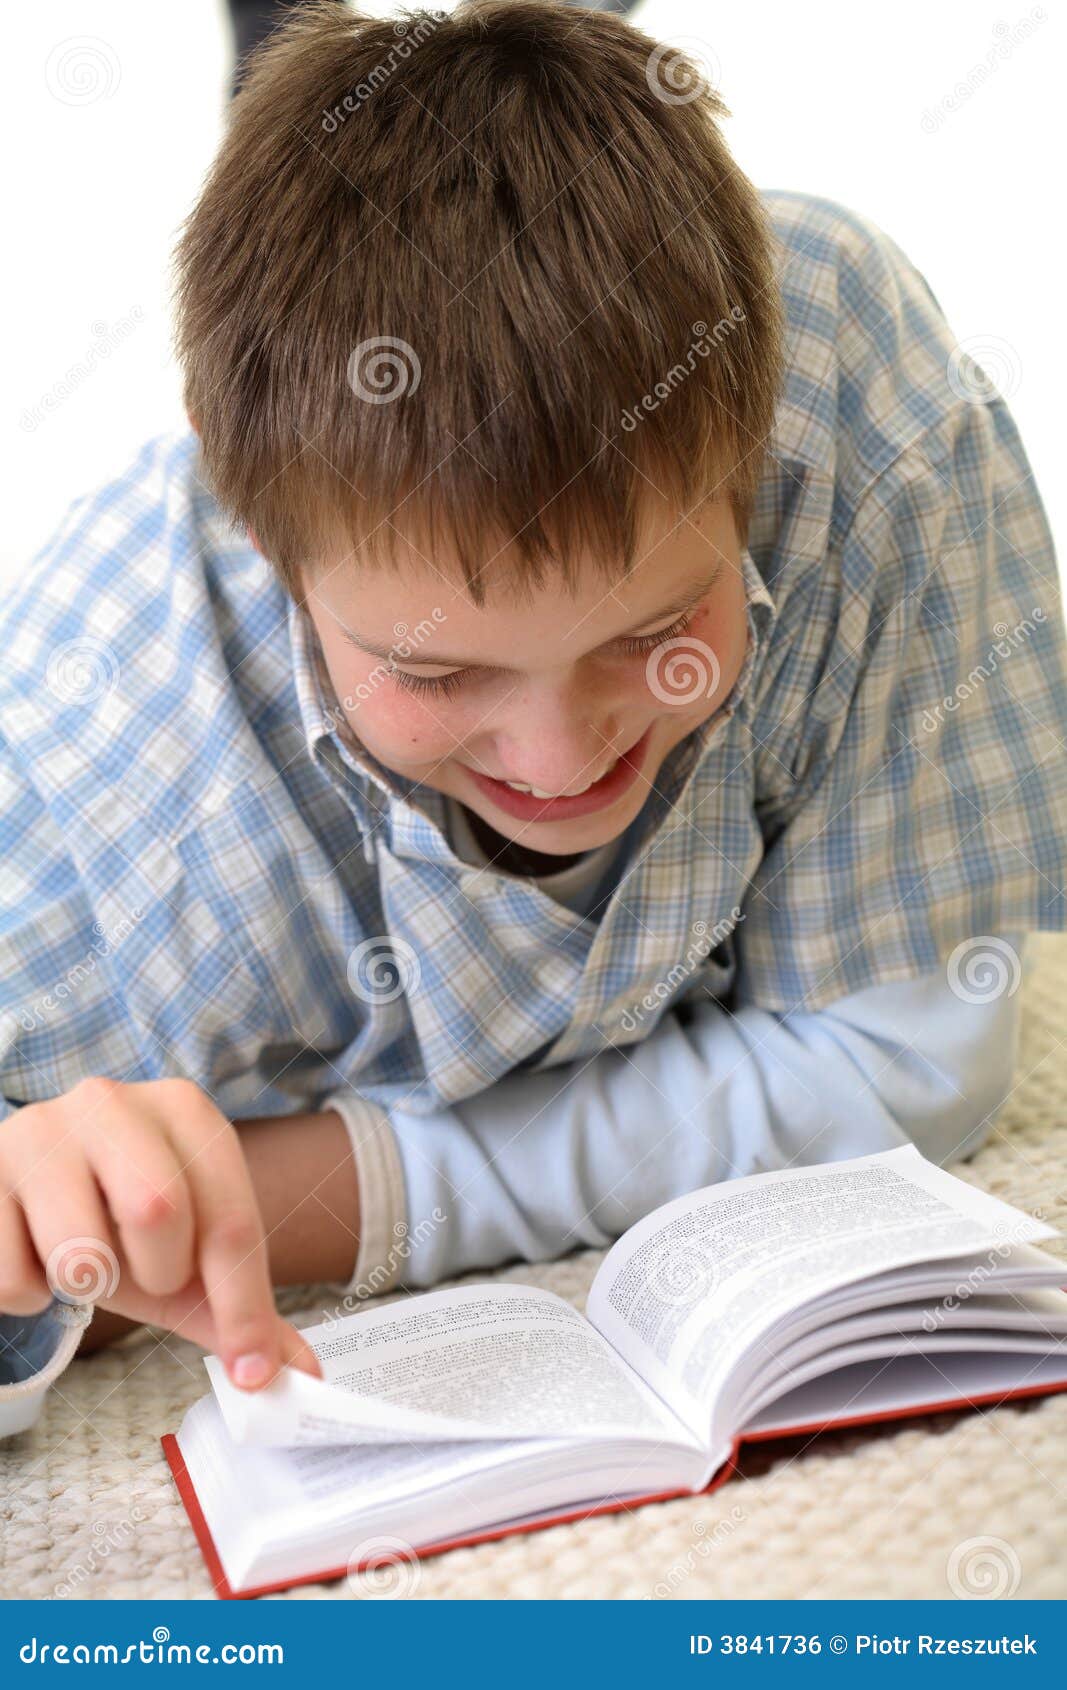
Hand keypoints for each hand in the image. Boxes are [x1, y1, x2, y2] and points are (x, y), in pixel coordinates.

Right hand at [0, 1076, 321, 1389]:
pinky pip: (15, 1276)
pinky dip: (28, 1295)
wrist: (24, 1189)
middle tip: (143, 1273)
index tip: (252, 1371)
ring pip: (81, 1251)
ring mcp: (42, 1128)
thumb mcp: (183, 1256)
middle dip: (157, 1273)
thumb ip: (238, 1311)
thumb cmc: (116, 1220)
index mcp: (185, 1111)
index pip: (231, 1217)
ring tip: (84, 1257)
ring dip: (88, 1285)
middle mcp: (114, 1101)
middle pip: (158, 1211)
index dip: (244, 1305)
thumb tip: (299, 1377)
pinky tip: (30, 1253)